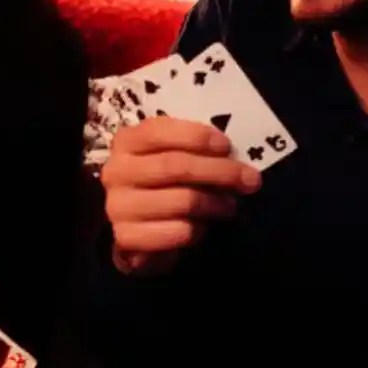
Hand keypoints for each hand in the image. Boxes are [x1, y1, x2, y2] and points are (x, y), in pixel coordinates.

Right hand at [101, 117, 260, 274]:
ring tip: (231, 206)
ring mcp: (119, 206)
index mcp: (126, 143)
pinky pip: (178, 231)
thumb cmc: (160, 186)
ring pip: (182, 201)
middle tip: (251, 179)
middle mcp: (116, 171)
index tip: (227, 146)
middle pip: (175, 166)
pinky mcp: (127, 237)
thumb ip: (191, 150)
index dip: (196, 136)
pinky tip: (202, 227)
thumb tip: (232, 154)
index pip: (159, 131)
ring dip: (215, 203)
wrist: (135, 231)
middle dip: (220, 171)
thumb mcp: (170, 158)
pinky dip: (198, 230)